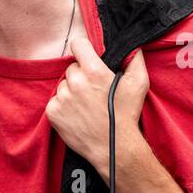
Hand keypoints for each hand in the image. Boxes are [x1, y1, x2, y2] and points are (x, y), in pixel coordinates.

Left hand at [46, 38, 149, 173]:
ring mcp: (62, 98)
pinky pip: (55, 101)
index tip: (88, 58)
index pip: (78, 44)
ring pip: (63, 85)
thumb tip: (131, 46)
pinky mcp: (53, 113)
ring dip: (72, 91)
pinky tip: (77, 114)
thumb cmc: (126, 116)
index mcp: (93, 71)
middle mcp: (75, 82)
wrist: (113, 148)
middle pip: (72, 68)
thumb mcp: (139, 84)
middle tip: (93, 90)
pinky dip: (63, 106)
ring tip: (86, 105)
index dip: (84, 49)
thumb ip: (135, 59)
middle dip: (81, 75)